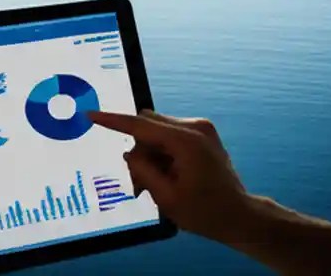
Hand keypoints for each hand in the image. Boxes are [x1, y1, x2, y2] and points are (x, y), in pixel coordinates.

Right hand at [88, 110, 251, 246]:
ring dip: (150, 153)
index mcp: (185, 142)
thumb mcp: (166, 197)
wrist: (238, 215)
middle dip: (138, 149)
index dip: (113, 121)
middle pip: (148, 125)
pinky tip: (167, 175)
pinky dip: (161, 152)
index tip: (92, 115)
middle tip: (140, 182)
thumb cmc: (205, 212)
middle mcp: (194, 127)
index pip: (141, 125)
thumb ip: (143, 170)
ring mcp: (200, 128)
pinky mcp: (202, 133)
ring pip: (156, 130)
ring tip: (156, 183)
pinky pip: (169, 134)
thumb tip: (130, 152)